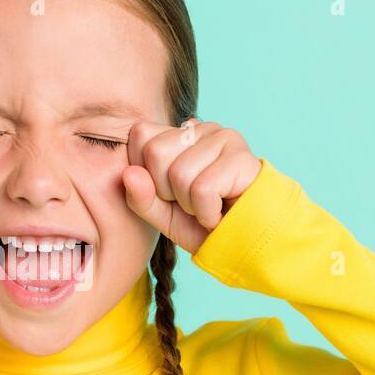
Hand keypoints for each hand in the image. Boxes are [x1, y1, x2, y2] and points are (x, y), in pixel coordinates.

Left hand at [121, 118, 261, 252]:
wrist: (247, 245)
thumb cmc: (204, 225)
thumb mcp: (163, 215)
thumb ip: (140, 197)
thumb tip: (128, 173)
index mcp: (179, 135)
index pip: (140, 135)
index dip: (147, 175)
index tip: (170, 194)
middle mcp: (202, 129)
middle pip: (156, 152)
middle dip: (168, 192)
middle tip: (192, 203)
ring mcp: (225, 138)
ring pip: (179, 173)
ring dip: (191, 206)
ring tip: (210, 208)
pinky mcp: (243, 158)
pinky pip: (203, 189)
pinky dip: (207, 214)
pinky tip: (222, 214)